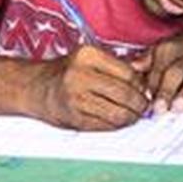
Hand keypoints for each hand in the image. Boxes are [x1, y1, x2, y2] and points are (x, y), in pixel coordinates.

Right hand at [30, 45, 148, 130]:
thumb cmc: (67, 72)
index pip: (128, 73)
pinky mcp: (75, 118)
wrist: (37, 88)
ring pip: (119, 114)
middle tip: (144, 106)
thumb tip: (146, 83)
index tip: (145, 90)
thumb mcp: (89, 59)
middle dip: (141, 104)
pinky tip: (117, 120)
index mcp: (87, 55)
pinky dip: (117, 125)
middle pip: (126, 94)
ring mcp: (76, 98)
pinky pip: (106, 126)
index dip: (142, 85)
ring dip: (131, 117)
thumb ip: (116, 66)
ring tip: (133, 115)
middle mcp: (81, 75)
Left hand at [130, 28, 182, 115]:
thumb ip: (147, 61)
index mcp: (170, 52)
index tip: (143, 105)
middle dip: (166, 90)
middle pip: (175, 73)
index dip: (150, 89)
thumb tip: (130, 67)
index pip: (156, 72)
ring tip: (180, 106)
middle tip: (159, 109)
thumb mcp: (165, 51)